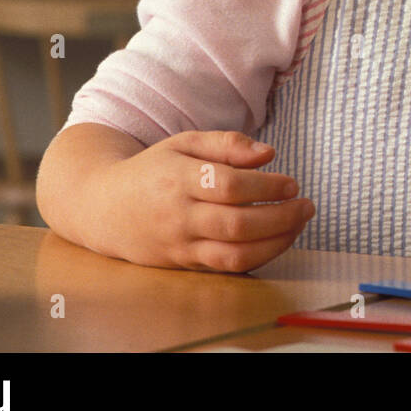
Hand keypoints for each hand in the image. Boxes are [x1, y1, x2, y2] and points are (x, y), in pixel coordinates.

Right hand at [99, 130, 313, 272]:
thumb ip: (227, 143)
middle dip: (281, 217)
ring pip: (235, 254)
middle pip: (237, 224)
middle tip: (307, 205)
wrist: (104, 208)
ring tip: (299, 224)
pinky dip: (259, 257)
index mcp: (178, 179)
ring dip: (276, 243)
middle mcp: (178, 216)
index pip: (229, 186)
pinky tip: (278, 240)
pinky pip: (227, 268)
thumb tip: (267, 154)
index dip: (267, 186)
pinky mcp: (184, 265)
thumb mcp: (184, 143)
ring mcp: (180, 245)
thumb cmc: (152, 170)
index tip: (291, 183)